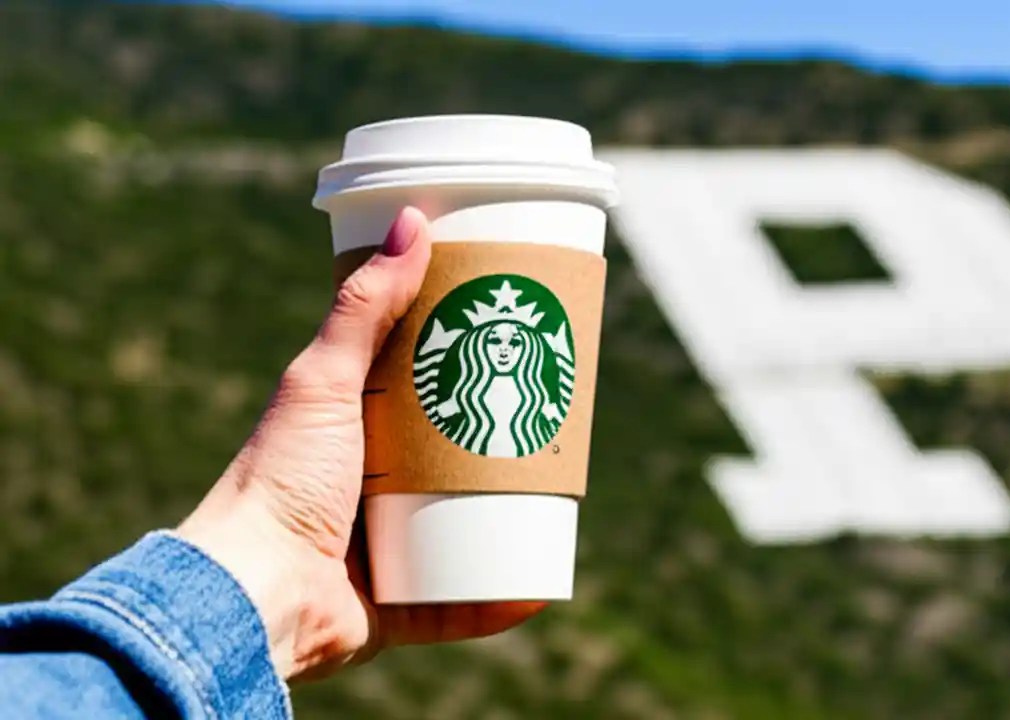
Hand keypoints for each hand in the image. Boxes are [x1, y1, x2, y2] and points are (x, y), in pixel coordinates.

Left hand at [176, 207, 545, 680]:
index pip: (424, 382)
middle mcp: (373, 484)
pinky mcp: (407, 600)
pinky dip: (509, 589)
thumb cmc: (280, 478)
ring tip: (565, 485)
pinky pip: (470, 596)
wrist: (255, 591)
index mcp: (354, 429)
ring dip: (517, 509)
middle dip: (507, 432)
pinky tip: (549, 574)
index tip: (518, 331)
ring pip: (470, 520)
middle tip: (558, 405)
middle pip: (457, 449)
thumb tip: (412, 219)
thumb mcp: (324, 381)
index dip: (470, 357)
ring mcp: (392, 545)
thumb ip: (364, 307)